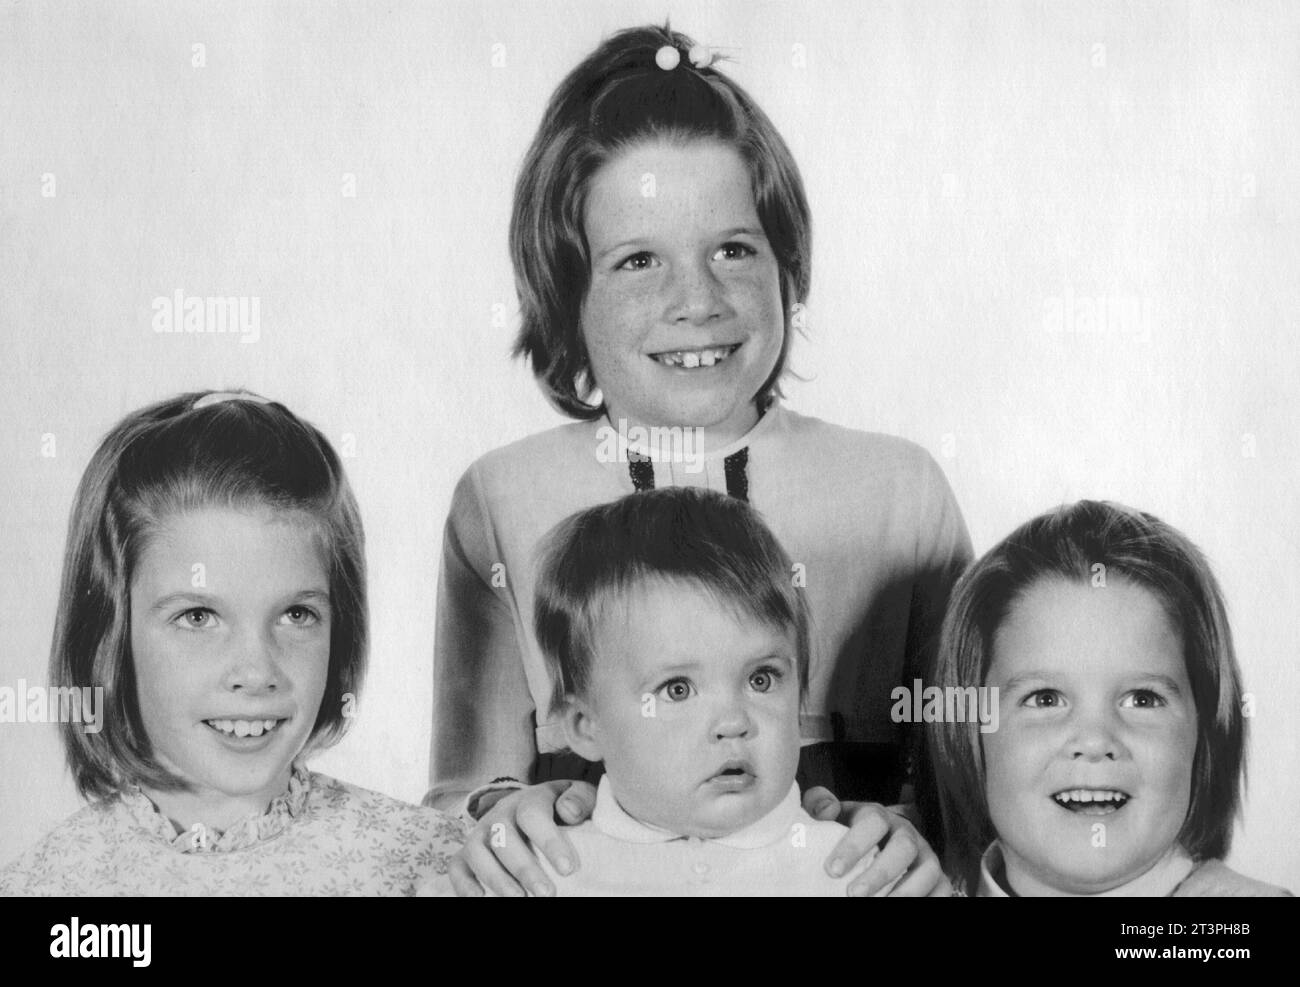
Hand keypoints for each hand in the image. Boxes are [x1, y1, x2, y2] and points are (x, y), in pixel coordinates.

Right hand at [448, 780, 596, 896]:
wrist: (532, 808)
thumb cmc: (560, 809)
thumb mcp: (577, 796)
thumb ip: (580, 800)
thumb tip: (568, 812)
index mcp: (529, 798)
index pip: (532, 814)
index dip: (549, 841)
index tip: (568, 869)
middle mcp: (499, 814)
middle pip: (503, 837)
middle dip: (524, 868)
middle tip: (547, 893)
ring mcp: (479, 833)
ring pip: (477, 852)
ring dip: (497, 878)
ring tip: (519, 898)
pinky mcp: (466, 853)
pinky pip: (456, 867)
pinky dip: (463, 884)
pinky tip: (480, 898)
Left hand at [803, 787, 950, 896]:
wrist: (874, 844)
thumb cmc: (846, 832)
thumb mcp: (831, 817)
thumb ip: (820, 806)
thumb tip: (826, 809)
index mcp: (878, 816)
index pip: (873, 821)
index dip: (854, 845)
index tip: (832, 870)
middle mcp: (906, 833)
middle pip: (903, 847)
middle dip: (880, 873)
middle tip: (853, 895)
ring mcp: (926, 855)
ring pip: (928, 870)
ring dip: (906, 892)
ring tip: (880, 908)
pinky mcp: (938, 878)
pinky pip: (943, 890)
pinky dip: (930, 901)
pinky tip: (903, 911)